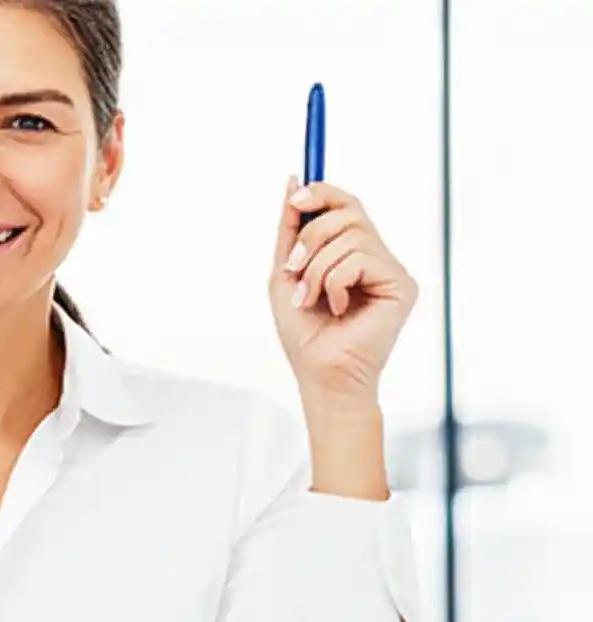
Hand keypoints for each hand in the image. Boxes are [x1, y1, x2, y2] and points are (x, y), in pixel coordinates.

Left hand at [268, 177, 418, 406]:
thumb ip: (291, 229)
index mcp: (352, 252)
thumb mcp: (286, 272)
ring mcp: (391, 270)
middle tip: (294, 267)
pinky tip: (337, 307)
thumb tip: (293, 181)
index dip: (322, 192)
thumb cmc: (304, 332)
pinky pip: (361, 258)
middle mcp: (376, 256)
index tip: (296, 198)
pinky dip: (335, 281)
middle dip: (311, 235)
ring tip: (310, 297)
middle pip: (349, 210)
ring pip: (351, 235)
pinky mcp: (402, 285)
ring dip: (317, 267)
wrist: (320, 374)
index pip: (346, 204)